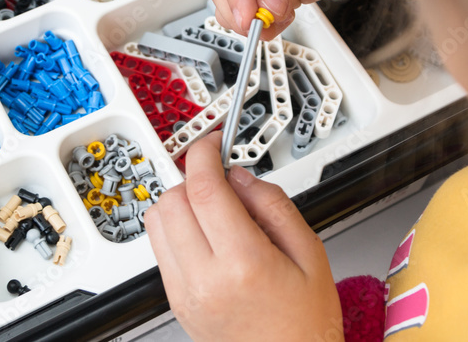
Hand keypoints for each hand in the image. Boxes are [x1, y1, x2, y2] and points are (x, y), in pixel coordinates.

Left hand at [145, 134, 343, 341]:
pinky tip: (207, 236)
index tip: (213, 144)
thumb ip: (274, 205)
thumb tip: (241, 176)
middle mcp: (205, 279)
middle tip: (222, 180)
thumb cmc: (306, 324)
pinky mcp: (176, 302)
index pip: (204, 189)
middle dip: (193, 179)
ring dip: (179, 202)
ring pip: (157, 221)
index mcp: (244, 263)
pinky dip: (176, 229)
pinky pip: (160, 248)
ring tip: (214, 210)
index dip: (204, 155)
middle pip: (172, 200)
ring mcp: (185, 293)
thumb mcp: (310, 253)